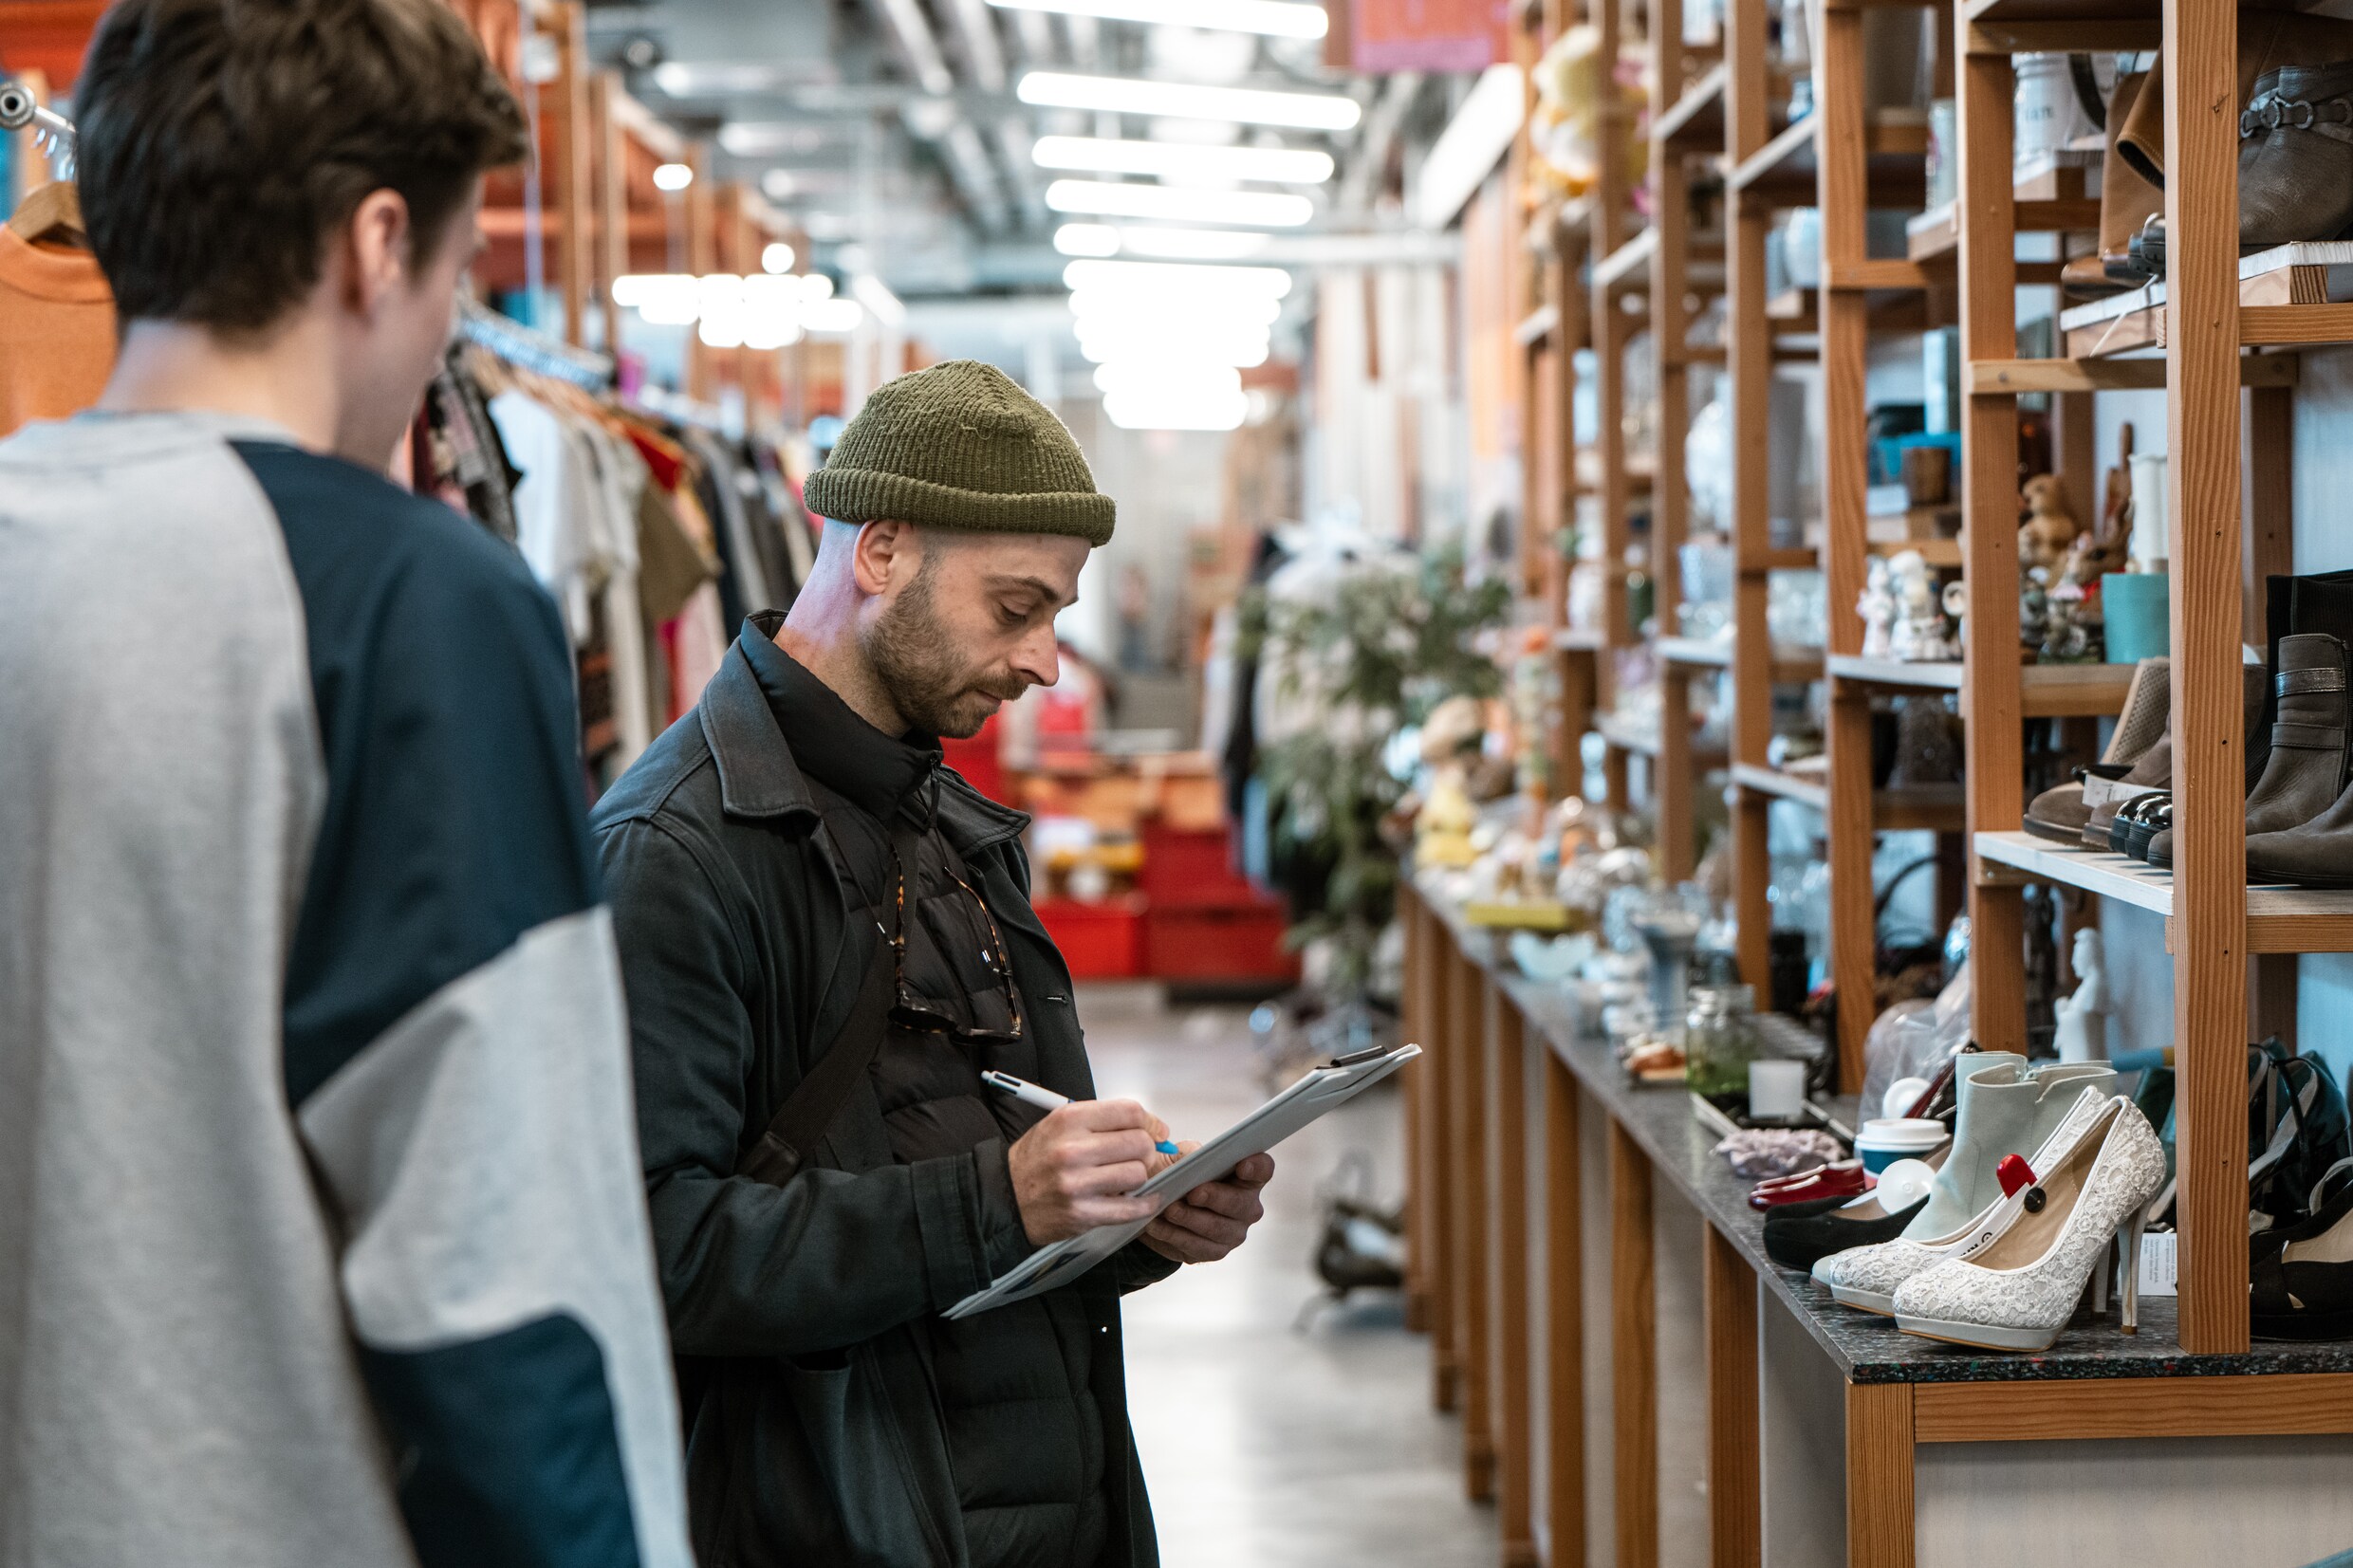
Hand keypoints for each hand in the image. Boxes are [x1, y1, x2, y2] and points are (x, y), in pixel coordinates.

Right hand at [1008, 1099, 1171, 1244]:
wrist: (1005, 1197)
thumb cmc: (1036, 1160)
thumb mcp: (1059, 1124)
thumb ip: (1101, 1121)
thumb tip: (1149, 1127)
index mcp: (1069, 1120)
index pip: (1129, 1112)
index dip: (1151, 1122)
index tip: (1155, 1132)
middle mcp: (1072, 1149)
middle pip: (1139, 1143)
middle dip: (1147, 1150)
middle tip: (1139, 1157)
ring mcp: (1077, 1184)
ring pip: (1138, 1174)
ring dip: (1139, 1178)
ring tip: (1125, 1178)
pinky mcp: (1082, 1214)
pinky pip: (1131, 1208)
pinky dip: (1143, 1204)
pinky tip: (1141, 1199)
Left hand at [1142, 1150, 1272, 1264]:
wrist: (1158, 1207)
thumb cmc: (1177, 1175)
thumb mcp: (1180, 1157)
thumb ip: (1189, 1154)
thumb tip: (1192, 1158)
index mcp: (1245, 1177)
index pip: (1263, 1170)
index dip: (1256, 1167)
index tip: (1241, 1165)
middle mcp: (1247, 1206)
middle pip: (1241, 1203)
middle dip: (1216, 1197)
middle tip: (1193, 1193)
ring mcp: (1234, 1231)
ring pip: (1217, 1228)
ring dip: (1190, 1219)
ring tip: (1169, 1210)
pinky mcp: (1215, 1251)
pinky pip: (1197, 1246)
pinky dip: (1174, 1235)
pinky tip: (1157, 1225)